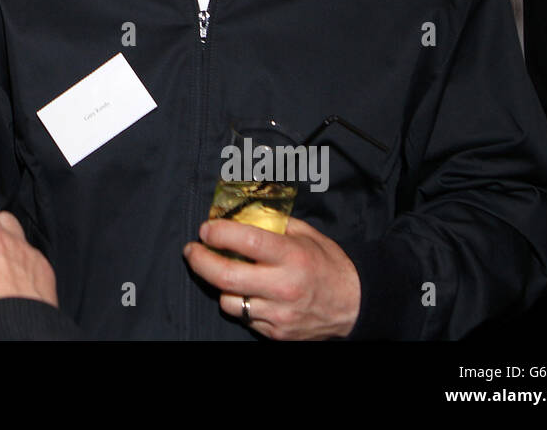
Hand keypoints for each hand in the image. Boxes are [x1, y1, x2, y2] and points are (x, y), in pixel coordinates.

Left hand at [184, 217, 359, 339]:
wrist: (355, 305)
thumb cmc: (328, 264)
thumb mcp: (307, 235)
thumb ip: (273, 224)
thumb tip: (240, 214)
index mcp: (291, 256)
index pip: (245, 242)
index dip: (219, 233)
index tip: (206, 229)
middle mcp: (283, 287)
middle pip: (225, 276)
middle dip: (200, 260)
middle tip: (191, 250)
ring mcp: (278, 313)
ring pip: (229, 301)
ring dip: (220, 285)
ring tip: (225, 273)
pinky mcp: (275, 332)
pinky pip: (244, 317)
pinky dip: (240, 303)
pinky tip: (247, 292)